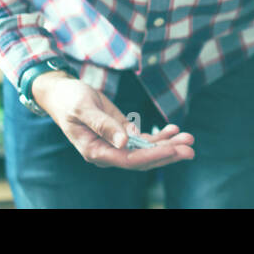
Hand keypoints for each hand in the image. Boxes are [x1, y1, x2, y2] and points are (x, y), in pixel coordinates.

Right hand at [32, 71, 194, 169]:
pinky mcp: (121, 134)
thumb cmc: (70, 100)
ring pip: (146, 151)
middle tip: (190, 148)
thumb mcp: (84, 109)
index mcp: (95, 151)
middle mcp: (108, 153)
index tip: (173, 150)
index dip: (152, 156)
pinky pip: (143, 140)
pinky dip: (160, 136)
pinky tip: (174, 130)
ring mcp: (116, 145)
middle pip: (143, 160)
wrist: (62, 93)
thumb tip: (123, 143)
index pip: (129, 160)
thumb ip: (103, 125)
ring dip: (168, 145)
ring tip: (189, 138)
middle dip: (167, 154)